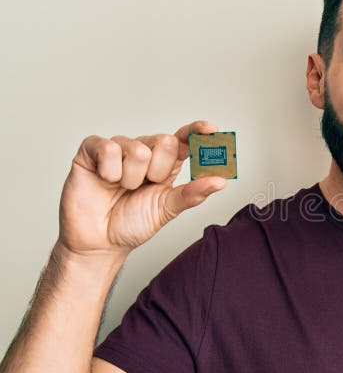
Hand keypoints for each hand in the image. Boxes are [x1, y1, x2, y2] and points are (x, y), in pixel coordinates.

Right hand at [56, 120, 226, 259]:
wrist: (100, 242)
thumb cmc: (132, 223)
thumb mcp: (167, 209)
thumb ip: (193, 194)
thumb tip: (220, 181)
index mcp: (165, 163)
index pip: (184, 138)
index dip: (197, 131)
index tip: (211, 130)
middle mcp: (144, 151)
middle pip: (165, 141)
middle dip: (158, 171)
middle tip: (146, 187)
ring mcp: (118, 149)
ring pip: (137, 149)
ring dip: (132, 178)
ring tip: (122, 189)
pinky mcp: (92, 151)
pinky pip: (108, 148)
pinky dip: (110, 170)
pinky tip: (106, 180)